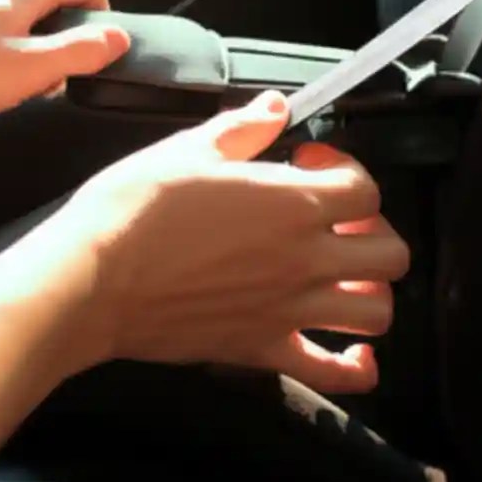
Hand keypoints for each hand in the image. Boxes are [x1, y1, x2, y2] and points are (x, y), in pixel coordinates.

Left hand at [0, 0, 130, 123]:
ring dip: (34, 49)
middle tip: (53, 76)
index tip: (94, 48)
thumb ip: (80, 52)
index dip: (102, 12)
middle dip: (65, 38)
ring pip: (24, 14)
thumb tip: (116, 39)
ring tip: (17, 85)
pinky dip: (4, 53)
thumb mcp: (31, 70)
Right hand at [35, 91, 410, 393]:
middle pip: (390, 253)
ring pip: (376, 313)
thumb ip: (242, 129)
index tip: (306, 162)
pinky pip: (332, 373)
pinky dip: (354, 369)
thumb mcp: (185, 149)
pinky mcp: (262, 350)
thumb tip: (275, 108)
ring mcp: (289, 311)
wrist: (91, 280)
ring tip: (342, 278)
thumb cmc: (132, 210)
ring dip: (370, 292)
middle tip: (333, 222)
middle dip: (373, 232)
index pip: (365, 188)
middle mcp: (305, 260)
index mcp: (293, 204)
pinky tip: (356, 357)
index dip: (344, 169)